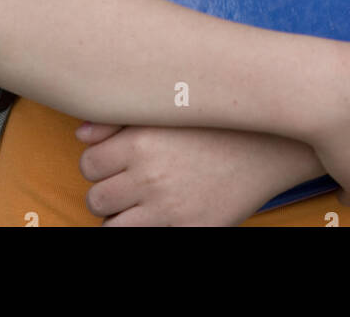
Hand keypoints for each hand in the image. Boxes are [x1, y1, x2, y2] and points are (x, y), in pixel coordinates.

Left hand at [75, 120, 321, 225]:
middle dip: (107, 190)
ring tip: (138, 200)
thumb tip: (81, 134)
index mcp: (141, 141)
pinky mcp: (188, 228)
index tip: (114, 160)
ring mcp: (169, 208)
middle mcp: (150, 176)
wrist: (269, 143)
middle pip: (96, 196)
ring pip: (112, 225)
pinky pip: (139, 239)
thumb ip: (119, 119)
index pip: (89, 163)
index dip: (98, 162)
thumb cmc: (214, 120)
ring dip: (119, 214)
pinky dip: (139, 229)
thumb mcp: (166, 109)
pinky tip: (154, 215)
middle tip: (127, 181)